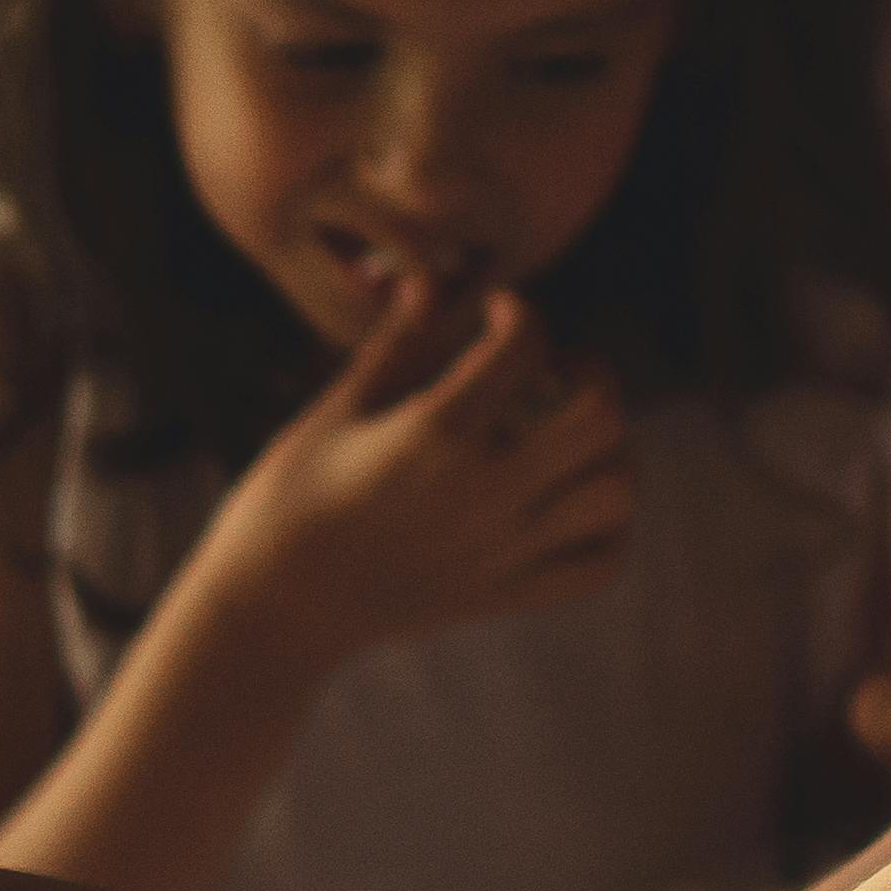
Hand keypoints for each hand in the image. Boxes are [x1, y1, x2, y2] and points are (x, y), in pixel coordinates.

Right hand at [168, 278, 632, 672]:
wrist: (274, 611)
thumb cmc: (289, 500)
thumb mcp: (335, 413)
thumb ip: (396, 346)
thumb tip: (430, 279)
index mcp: (437, 432)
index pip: (525, 346)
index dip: (521, 314)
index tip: (500, 315)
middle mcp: (485, 488)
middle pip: (601, 418)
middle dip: (592, 377)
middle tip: (557, 372)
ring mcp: (504, 548)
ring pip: (615, 491)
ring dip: (608, 451)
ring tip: (571, 438)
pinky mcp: (506, 595)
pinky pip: (599, 565)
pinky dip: (607, 528)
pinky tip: (572, 502)